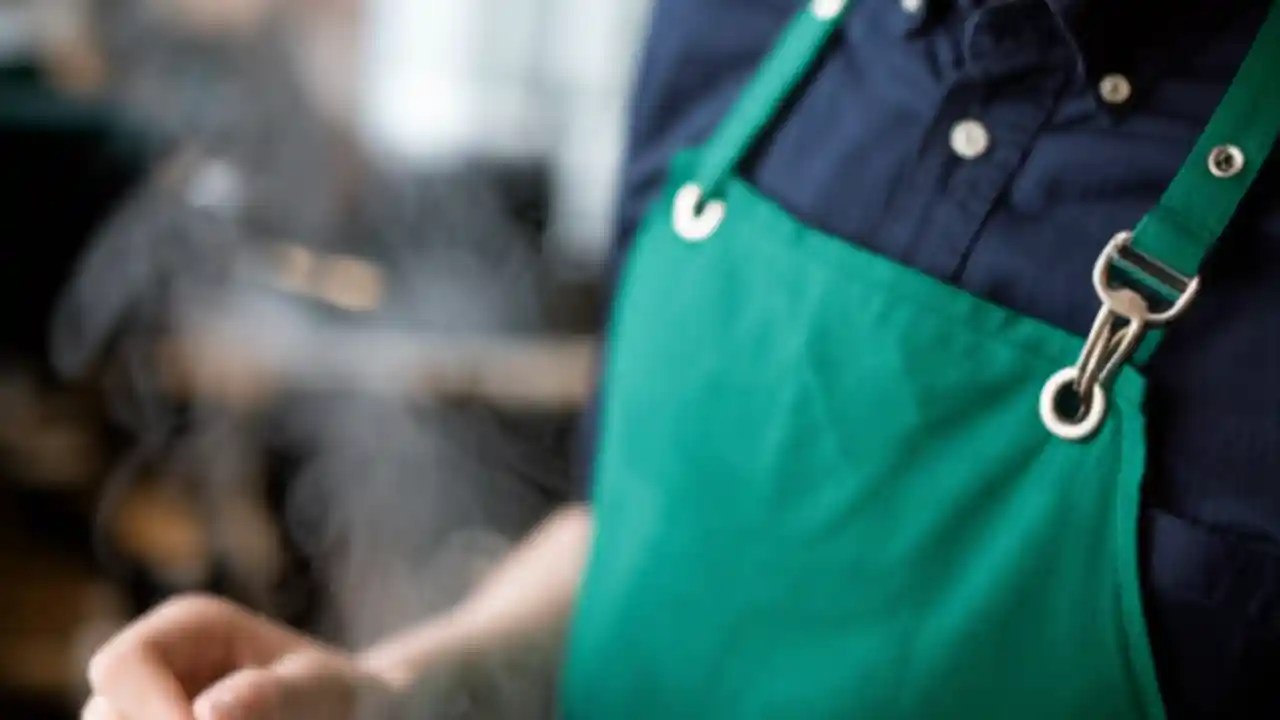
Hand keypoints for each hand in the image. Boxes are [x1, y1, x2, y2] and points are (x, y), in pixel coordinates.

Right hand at [83, 594, 399, 719]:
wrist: (349, 715)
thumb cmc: (337, 693)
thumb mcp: (321, 691)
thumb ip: (272, 697)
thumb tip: (207, 711)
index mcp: (189, 625)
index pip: (121, 665)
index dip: (148, 712)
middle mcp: (155, 662)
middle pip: (104, 714)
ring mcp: (145, 704)